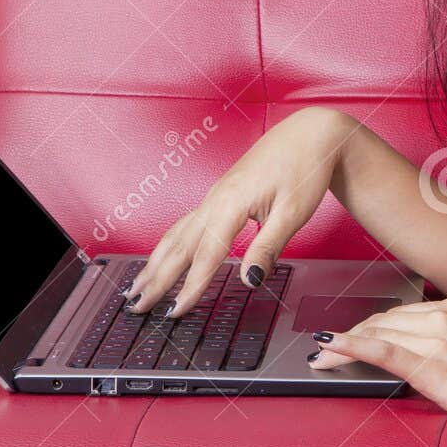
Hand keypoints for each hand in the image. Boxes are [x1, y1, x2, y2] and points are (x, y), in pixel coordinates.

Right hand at [126, 107, 354, 316]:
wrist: (311, 134)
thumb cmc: (305, 168)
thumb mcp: (294, 212)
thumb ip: (268, 247)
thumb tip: (249, 280)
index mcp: (232, 203)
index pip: (206, 255)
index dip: (190, 287)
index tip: (175, 312)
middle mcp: (215, 199)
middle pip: (179, 246)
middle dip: (156, 279)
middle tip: (135, 307)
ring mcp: (214, 196)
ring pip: (176, 234)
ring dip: (155, 262)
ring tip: (136, 287)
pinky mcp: (219, 195)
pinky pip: (185, 224)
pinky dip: (169, 245)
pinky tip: (163, 257)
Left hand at [308, 297, 446, 428]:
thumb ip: (439, 337)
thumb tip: (400, 346)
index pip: (396, 314)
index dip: (365, 327)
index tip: (343, 337)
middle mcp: (443, 315)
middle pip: (382, 321)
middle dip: (349, 335)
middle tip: (323, 351)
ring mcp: (438, 337)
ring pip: (377, 333)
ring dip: (342, 345)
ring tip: (320, 358)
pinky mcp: (432, 364)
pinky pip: (382, 350)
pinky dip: (350, 346)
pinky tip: (328, 347)